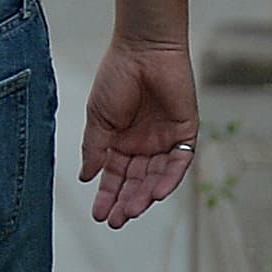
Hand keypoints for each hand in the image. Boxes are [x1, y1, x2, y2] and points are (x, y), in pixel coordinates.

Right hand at [78, 38, 197, 226]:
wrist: (143, 50)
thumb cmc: (116, 77)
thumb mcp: (98, 117)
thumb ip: (95, 148)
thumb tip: (87, 177)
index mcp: (121, 140)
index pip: (115, 176)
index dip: (108, 195)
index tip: (99, 214)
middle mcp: (144, 144)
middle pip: (136, 181)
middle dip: (126, 201)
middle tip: (115, 221)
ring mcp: (165, 139)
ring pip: (157, 176)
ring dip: (145, 195)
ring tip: (132, 212)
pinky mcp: (185, 132)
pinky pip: (180, 161)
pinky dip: (170, 178)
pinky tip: (157, 194)